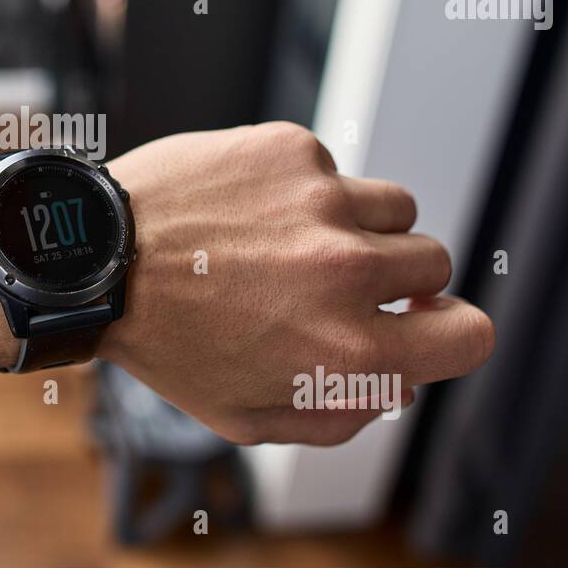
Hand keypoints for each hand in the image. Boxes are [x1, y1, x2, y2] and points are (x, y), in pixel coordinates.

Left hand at [102, 122, 493, 445]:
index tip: (422, 321)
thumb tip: (400, 384)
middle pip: (434, 262)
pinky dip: (303, 189)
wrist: (95, 259)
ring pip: (396, 207)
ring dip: (360, 226)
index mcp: (348, 349)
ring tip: (293, 241)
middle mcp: (347, 272)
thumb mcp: (249, 417)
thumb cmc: (166, 342)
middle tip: (332, 282)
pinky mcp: (292, 150)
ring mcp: (322, 202)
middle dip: (396, 278)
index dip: (452, 331)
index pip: (472, 336)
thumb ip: (341, 414)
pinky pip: (334, 169)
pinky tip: (249, 210)